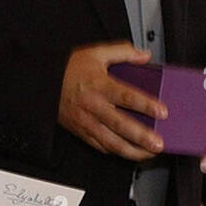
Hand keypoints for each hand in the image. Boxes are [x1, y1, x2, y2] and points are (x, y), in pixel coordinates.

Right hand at [57, 41, 166, 160]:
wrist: (43, 81)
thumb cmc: (70, 68)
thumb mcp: (96, 53)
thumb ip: (123, 52)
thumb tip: (143, 55)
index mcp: (99, 85)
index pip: (126, 97)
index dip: (145, 105)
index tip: (162, 112)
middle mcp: (93, 106)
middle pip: (121, 125)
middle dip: (141, 136)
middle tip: (159, 143)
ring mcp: (86, 122)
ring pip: (111, 142)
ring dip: (132, 151)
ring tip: (148, 153)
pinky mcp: (81, 131)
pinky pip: (100, 146)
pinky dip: (116, 152)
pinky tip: (129, 153)